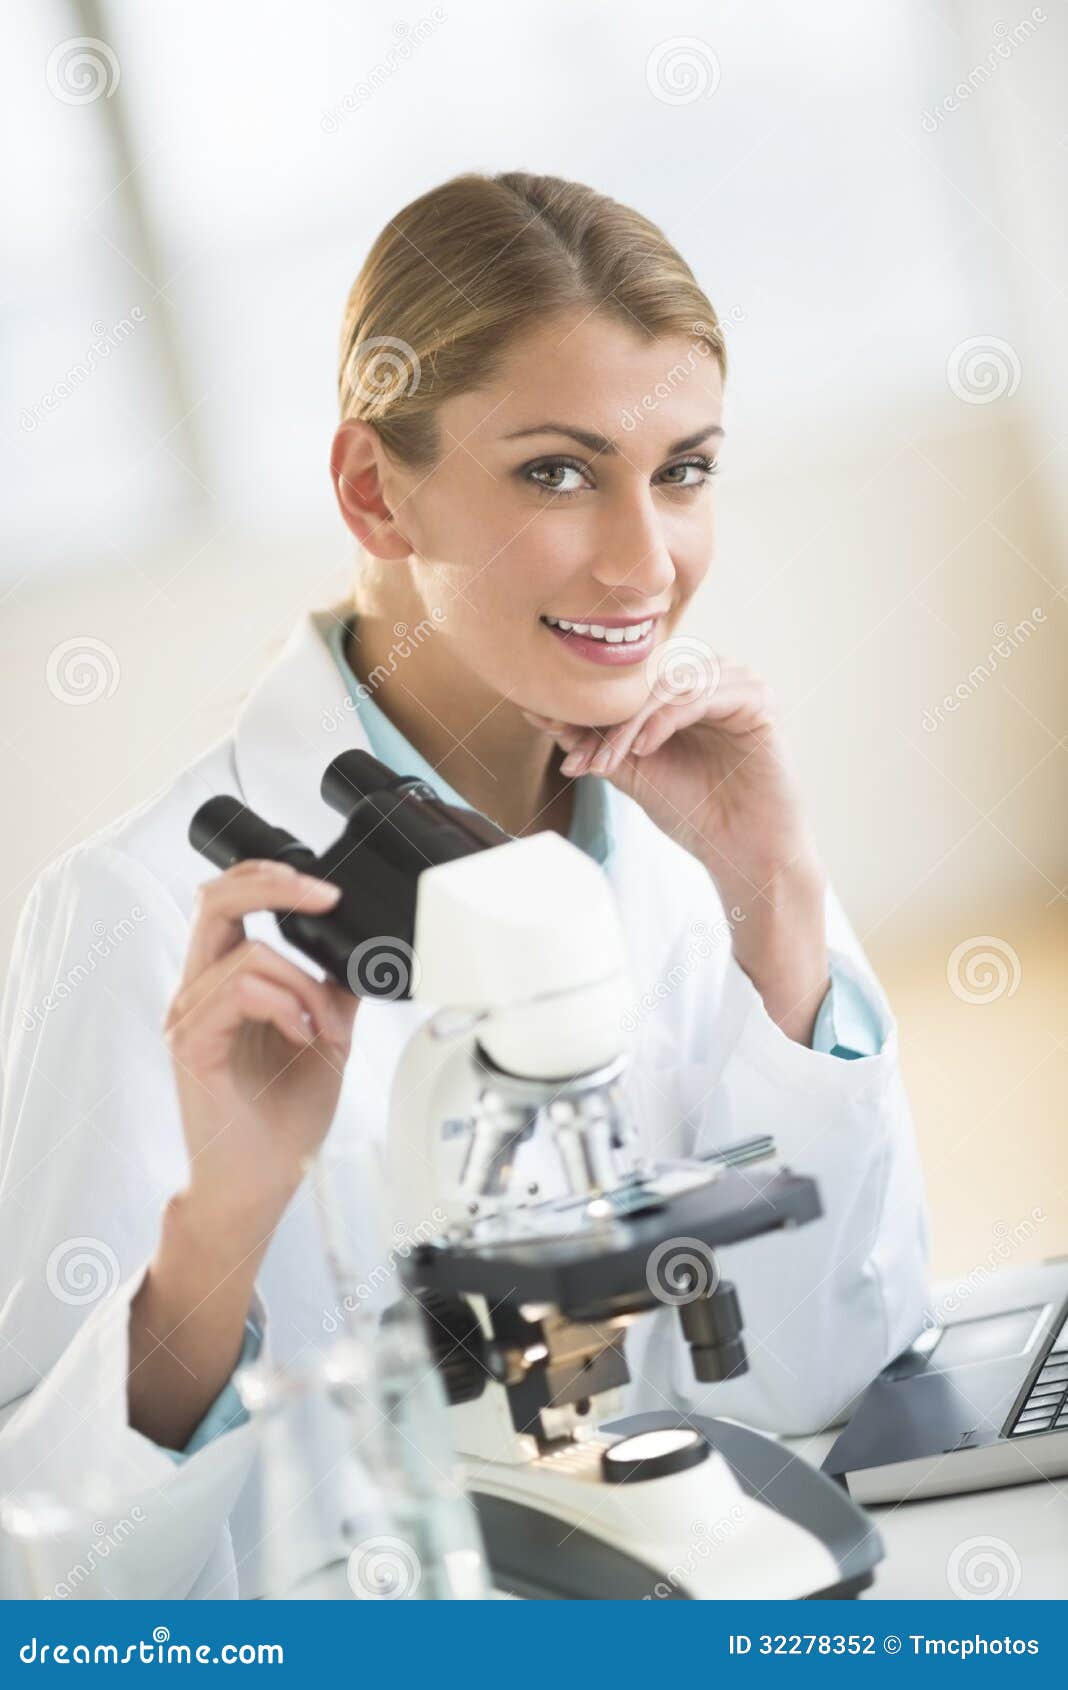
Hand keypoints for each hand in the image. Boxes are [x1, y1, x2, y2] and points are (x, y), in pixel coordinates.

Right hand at [163, 859, 358, 1231]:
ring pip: (247, 955)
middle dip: (272, 886)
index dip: (268, 879)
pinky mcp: (192, 1044)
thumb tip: (360, 953)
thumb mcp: (326, 1037)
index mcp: (223, 984)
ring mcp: (189, 1017)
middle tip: (323, 897)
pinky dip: (284, 1006)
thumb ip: (331, 991)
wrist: (262, 1181)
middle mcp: (198, 993)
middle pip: (214, 902)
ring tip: (326, 1029)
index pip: (227, 902)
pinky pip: (239, 992)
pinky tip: (304, 1036)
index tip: (326, 892)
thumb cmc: (282, 1121)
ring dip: (304, 986)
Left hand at [523, 652, 830, 1041]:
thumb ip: (594, 741)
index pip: (626, 680)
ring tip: (607, 762)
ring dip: (628, 723)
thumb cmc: (694, 811)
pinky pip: (700, 694)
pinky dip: (664, 720)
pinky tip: (643, 749)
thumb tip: (537, 713)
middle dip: (603, 717)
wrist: (743, 853)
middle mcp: (710, 675)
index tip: (543, 724)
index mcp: (682, 686)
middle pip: (644, 677)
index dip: (585, 705)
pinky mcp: (757, 700)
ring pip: (666, 684)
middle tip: (577, 759)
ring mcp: (736, 683)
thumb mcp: (633, 772)